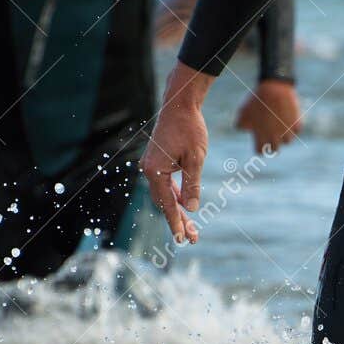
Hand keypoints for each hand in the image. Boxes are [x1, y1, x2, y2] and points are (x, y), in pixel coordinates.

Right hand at [142, 64, 213, 243]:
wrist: (180, 104)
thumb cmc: (189, 129)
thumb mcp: (196, 159)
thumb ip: (192, 185)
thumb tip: (191, 208)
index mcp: (154, 171)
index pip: (167, 204)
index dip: (175, 222)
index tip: (181, 239)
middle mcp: (148, 170)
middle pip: (163, 203)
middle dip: (177, 221)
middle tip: (191, 239)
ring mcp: (151, 166)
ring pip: (164, 195)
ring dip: (177, 210)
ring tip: (191, 229)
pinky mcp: (156, 162)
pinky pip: (165, 185)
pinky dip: (175, 196)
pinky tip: (184, 207)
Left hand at [236, 79, 302, 153]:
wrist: (274, 88)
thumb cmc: (257, 100)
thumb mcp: (243, 111)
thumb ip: (240, 124)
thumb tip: (242, 130)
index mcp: (262, 136)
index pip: (261, 151)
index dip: (259, 148)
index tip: (260, 143)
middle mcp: (275, 137)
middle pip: (275, 150)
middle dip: (272, 145)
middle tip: (271, 138)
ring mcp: (287, 131)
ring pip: (288, 141)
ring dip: (284, 136)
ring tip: (281, 128)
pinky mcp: (297, 123)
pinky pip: (296, 130)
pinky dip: (293, 126)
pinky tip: (289, 120)